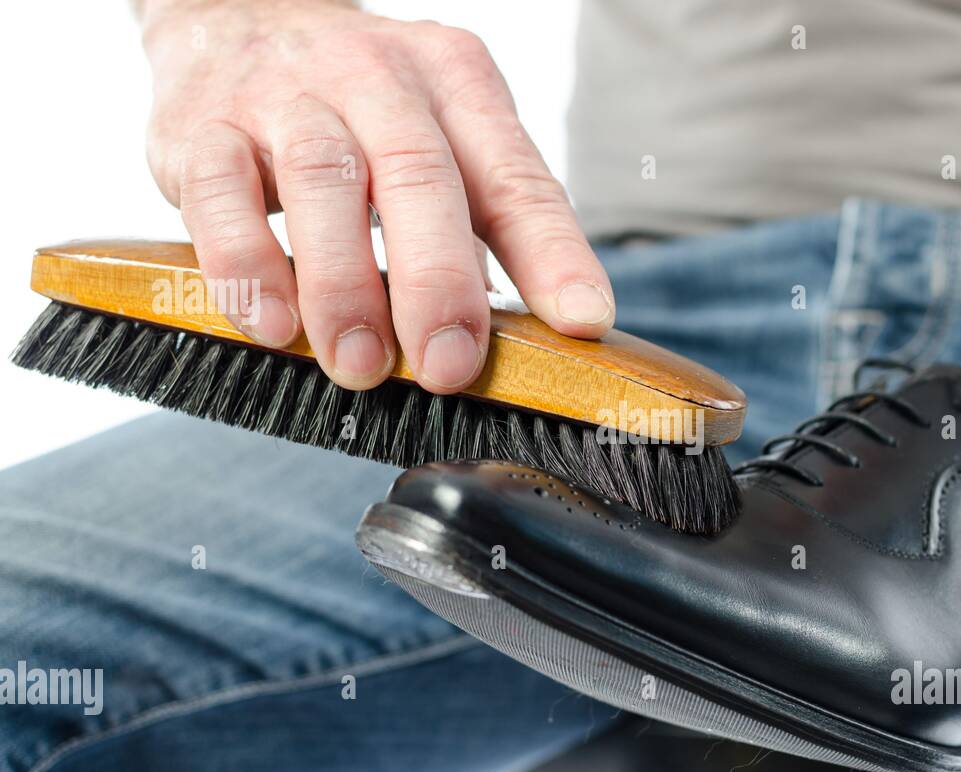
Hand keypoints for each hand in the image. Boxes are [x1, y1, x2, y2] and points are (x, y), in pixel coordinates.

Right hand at [141, 0, 613, 391]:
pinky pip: (218, 193)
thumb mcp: (443, 140)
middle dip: (438, 282)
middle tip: (448, 368)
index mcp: (456, 83)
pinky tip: (271, 324)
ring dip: (342, 286)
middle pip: (419, 174)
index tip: (581, 323)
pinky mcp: (200, 125)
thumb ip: (488, 228)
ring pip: (321, 180)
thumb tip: (541, 338)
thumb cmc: (363, 108)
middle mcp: (377, 76)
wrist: (234, 14)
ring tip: (359, 366)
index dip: (553, 254)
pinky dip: (245, 265)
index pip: (516, 176)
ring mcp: (285, 94)